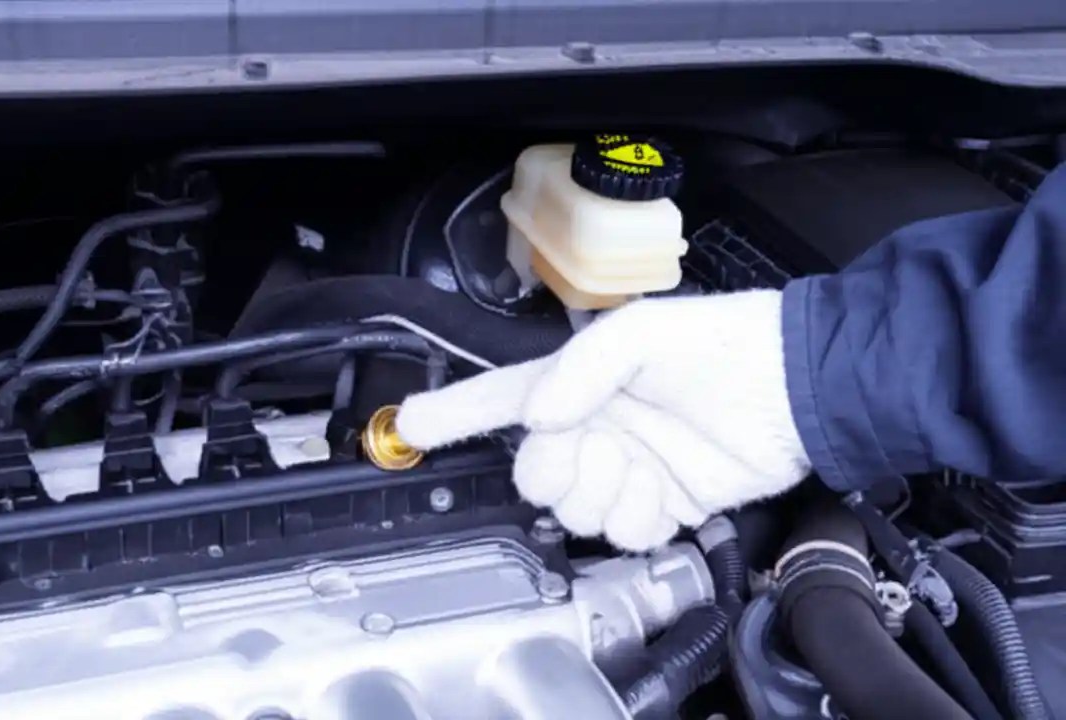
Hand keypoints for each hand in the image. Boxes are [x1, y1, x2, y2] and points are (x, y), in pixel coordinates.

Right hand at [396, 290, 811, 551]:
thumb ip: (582, 368)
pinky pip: (622, 534)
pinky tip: (663, 490)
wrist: (797, 391)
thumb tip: (540, 416)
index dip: (452, 413)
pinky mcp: (661, 508)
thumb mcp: (644, 331)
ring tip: (639, 463)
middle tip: (586, 444)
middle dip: (552, 467)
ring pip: (574, 511)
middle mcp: (594, 429)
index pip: (500, 400)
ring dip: (601, 492)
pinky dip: (638, 518)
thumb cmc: (726, 342)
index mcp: (578, 384)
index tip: (411, 424)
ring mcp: (625, 472)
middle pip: (532, 473)